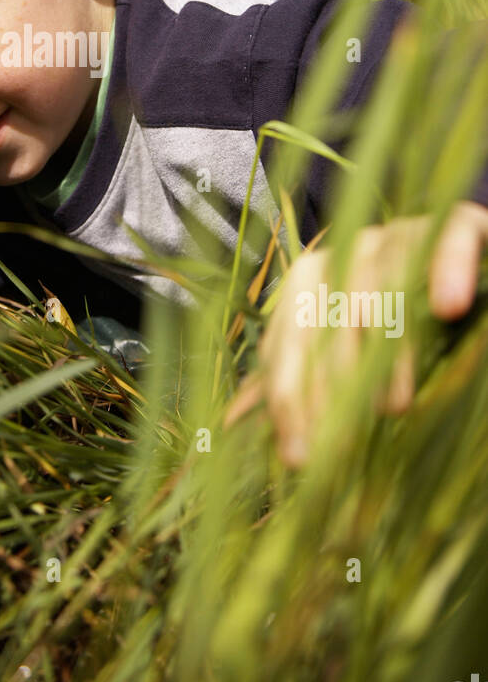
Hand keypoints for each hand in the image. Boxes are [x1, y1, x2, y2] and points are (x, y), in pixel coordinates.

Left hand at [223, 201, 487, 466]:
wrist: (446, 260)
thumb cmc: (386, 313)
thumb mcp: (334, 347)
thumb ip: (289, 377)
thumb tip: (229, 422)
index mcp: (309, 279)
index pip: (287, 341)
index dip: (287, 400)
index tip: (297, 457)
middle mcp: (348, 250)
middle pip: (328, 315)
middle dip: (328, 383)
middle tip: (341, 442)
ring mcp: (399, 234)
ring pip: (382, 285)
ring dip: (387, 349)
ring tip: (394, 406)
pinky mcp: (452, 224)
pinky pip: (448, 238)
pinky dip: (447, 267)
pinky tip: (449, 305)